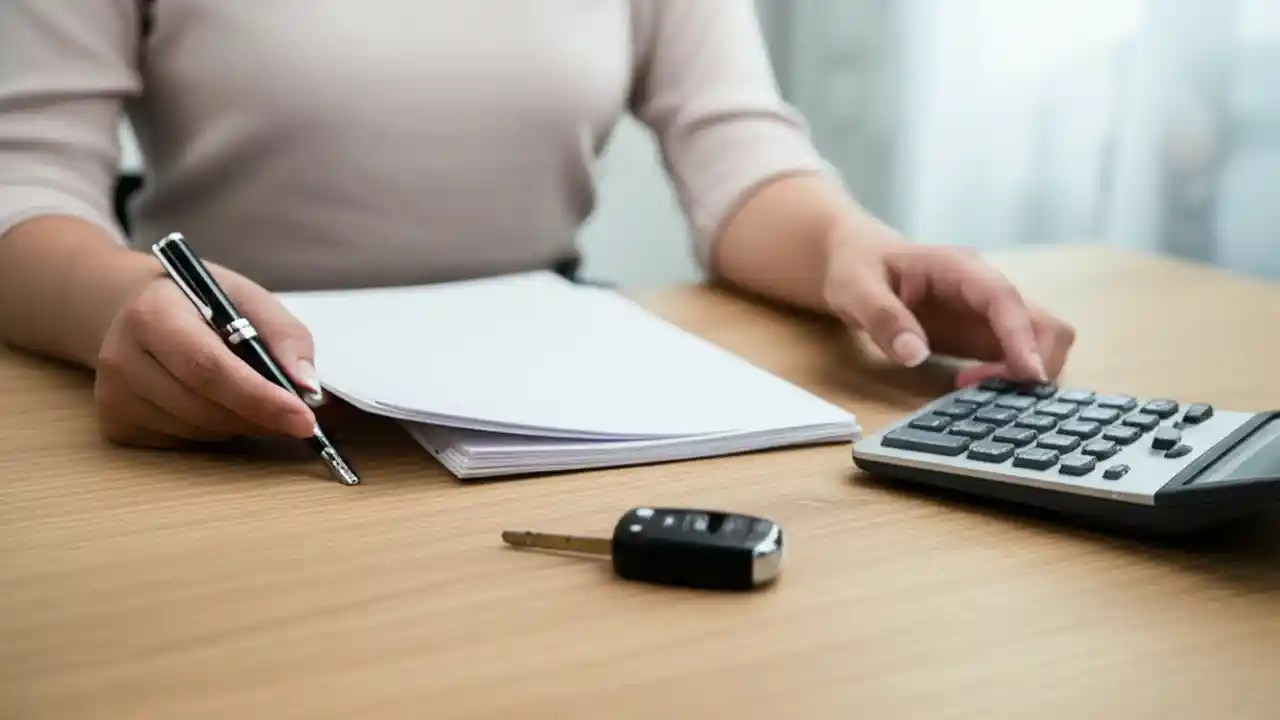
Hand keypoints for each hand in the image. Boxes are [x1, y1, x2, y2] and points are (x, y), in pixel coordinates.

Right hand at [94, 267, 319, 447]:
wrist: (132, 308)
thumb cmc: (198, 302)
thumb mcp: (246, 298)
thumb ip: (284, 335)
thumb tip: (307, 386)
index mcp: (153, 314)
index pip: (209, 368)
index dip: (260, 398)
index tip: (304, 418)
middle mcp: (121, 357)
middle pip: (204, 408)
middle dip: (260, 417)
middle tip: (297, 417)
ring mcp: (112, 395)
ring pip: (198, 431)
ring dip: (240, 424)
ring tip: (251, 397)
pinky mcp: (115, 423)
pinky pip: (182, 443)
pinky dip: (213, 431)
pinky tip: (213, 402)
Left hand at [823, 237, 1075, 386]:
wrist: (856, 259)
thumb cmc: (857, 266)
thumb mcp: (856, 289)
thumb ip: (883, 318)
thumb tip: (915, 355)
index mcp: (959, 267)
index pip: (1005, 299)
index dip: (1022, 337)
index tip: (1029, 374)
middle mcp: (985, 288)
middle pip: (1042, 323)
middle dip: (1030, 361)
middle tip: (980, 388)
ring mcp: (988, 313)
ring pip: (1038, 343)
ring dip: (1020, 373)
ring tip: (969, 387)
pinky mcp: (982, 335)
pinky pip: (1015, 359)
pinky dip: (1006, 379)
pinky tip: (970, 387)